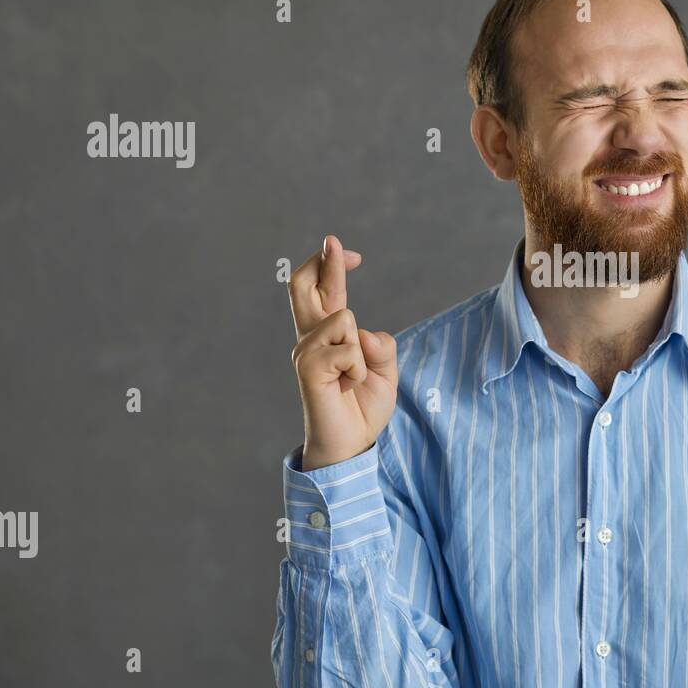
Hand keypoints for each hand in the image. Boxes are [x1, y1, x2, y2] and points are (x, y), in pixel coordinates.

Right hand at [288, 234, 398, 469]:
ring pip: (345, 317)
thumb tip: (363, 334)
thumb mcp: (384, 371)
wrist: (350, 446)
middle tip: (335, 241)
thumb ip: (380, 346)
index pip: (322, 291)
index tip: (344, 250)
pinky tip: (348, 387)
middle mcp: (309, 338)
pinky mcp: (308, 368)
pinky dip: (360, 368)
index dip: (331, 265)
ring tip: (354, 377)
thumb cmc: (362, 408)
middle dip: (324, 262)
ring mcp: (305, 351)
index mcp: (327, 336)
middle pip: (302, 285)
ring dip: (362, 349)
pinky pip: (349, 348)